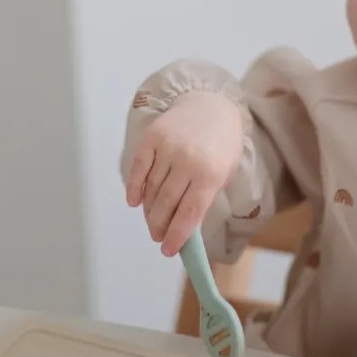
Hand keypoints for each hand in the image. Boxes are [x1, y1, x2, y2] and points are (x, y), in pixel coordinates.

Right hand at [125, 90, 243, 256]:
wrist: (211, 105)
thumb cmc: (221, 145)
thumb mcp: (222, 174)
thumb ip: (203, 199)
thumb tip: (182, 228)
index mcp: (210, 174)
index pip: (189, 214)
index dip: (176, 236)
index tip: (167, 250)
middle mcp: (188, 161)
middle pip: (166, 204)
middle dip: (159, 226)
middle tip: (157, 236)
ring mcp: (168, 148)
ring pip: (151, 190)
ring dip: (148, 211)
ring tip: (151, 222)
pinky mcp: (152, 138)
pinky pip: (138, 169)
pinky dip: (134, 188)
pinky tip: (134, 202)